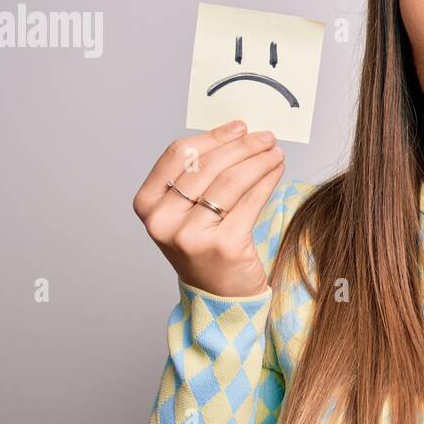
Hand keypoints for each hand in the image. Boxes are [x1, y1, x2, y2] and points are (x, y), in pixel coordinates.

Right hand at [132, 121, 285, 297]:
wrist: (218, 295)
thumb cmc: (204, 245)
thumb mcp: (185, 210)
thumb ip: (198, 176)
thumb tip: (236, 134)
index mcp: (147, 205)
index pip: (179, 155)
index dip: (212, 137)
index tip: (239, 128)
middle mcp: (163, 221)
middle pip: (207, 165)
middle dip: (242, 146)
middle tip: (265, 137)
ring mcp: (191, 235)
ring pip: (231, 181)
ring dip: (258, 160)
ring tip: (275, 152)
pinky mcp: (223, 246)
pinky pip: (250, 201)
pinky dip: (267, 181)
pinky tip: (276, 171)